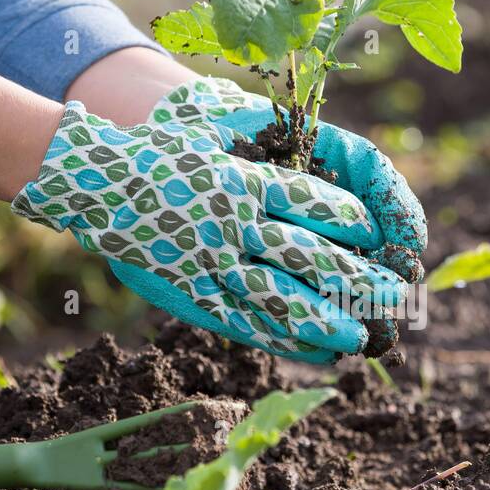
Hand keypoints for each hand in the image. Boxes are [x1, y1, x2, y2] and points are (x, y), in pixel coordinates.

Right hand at [11, 79, 411, 361]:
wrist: (96, 181)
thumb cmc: (166, 152)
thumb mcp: (218, 138)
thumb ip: (266, 162)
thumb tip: (327, 191)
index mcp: (240, 179)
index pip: (311, 201)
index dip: (350, 220)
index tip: (378, 234)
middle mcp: (229, 223)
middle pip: (307, 258)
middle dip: (356, 280)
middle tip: (393, 297)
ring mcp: (208, 263)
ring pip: (279, 299)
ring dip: (326, 321)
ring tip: (361, 336)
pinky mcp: (191, 293)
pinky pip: (245, 323)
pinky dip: (285, 339)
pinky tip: (318, 351)